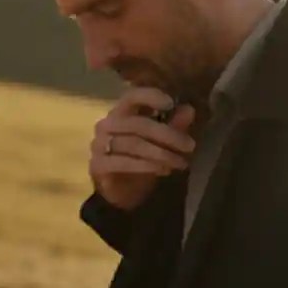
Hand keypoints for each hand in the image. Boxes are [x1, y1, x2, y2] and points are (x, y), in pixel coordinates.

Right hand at [90, 87, 196, 211]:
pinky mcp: (97, 165)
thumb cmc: (142, 160)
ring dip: (161, 153)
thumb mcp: (162, 142)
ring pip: (133, 144)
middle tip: (190, 146)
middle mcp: (106, 124)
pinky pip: (124, 162)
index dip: (150, 96)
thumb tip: (189, 109)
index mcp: (121, 112)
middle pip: (138, 124)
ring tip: (180, 163)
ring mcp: (98, 144)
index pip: (132, 96)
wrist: (122, 191)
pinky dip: (146, 166)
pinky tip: (163, 171)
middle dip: (168, 135)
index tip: (170, 104)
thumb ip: (174, 125)